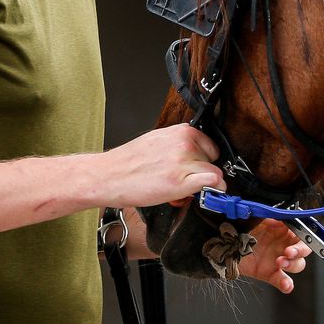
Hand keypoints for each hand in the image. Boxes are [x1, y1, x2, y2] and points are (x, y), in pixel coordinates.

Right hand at [96, 124, 226, 207]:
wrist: (109, 176)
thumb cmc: (129, 161)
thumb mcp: (158, 140)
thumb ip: (179, 143)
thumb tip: (195, 152)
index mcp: (180, 131)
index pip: (210, 144)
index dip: (204, 158)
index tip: (198, 166)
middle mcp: (184, 144)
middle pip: (212, 159)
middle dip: (202, 169)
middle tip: (186, 178)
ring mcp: (183, 162)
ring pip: (214, 173)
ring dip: (205, 182)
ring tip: (184, 186)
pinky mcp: (180, 182)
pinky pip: (212, 182)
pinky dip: (214, 189)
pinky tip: (204, 192)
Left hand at [238, 219, 312, 293]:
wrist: (222, 244)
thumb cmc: (239, 227)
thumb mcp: (255, 216)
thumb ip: (270, 214)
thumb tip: (282, 213)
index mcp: (282, 228)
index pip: (302, 231)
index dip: (304, 235)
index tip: (298, 237)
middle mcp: (282, 244)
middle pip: (303, 249)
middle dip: (299, 251)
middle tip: (289, 252)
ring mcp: (278, 259)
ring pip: (297, 264)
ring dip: (293, 265)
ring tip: (280, 263)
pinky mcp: (270, 273)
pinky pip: (283, 280)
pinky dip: (286, 284)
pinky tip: (286, 284)